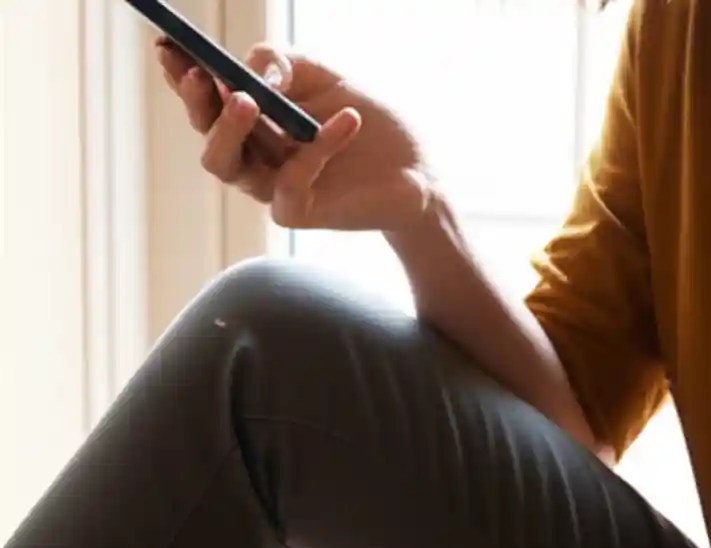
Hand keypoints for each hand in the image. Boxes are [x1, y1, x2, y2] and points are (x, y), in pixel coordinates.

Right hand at [156, 40, 433, 231]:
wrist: (416, 168)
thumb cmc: (367, 119)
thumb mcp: (322, 73)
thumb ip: (281, 62)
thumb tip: (250, 79)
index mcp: (252, 117)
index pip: (204, 96)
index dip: (181, 73)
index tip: (167, 45)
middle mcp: (253, 152)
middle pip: (205, 133)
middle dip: (197, 103)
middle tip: (203, 76)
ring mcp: (270, 184)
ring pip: (225, 165)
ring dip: (230, 129)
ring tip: (249, 99)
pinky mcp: (297, 211)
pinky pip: (290, 183)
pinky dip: (319, 146)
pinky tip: (349, 118)